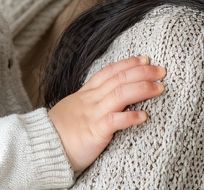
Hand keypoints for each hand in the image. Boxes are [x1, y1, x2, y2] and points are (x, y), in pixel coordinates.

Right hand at [47, 55, 165, 172]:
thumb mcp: (74, 108)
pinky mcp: (94, 131)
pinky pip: (114, 121)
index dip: (128, 63)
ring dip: (142, 89)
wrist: (42, 145)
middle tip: (161, 70)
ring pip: (120, 95)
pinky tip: (144, 116)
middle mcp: (91, 99)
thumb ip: (91, 101)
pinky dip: (131, 117)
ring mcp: (92, 114)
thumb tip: (108, 97)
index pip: (110, 72)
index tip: (145, 59)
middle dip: (142, 72)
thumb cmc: (60, 131)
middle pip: (119, 79)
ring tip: (159, 88)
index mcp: (86, 93)